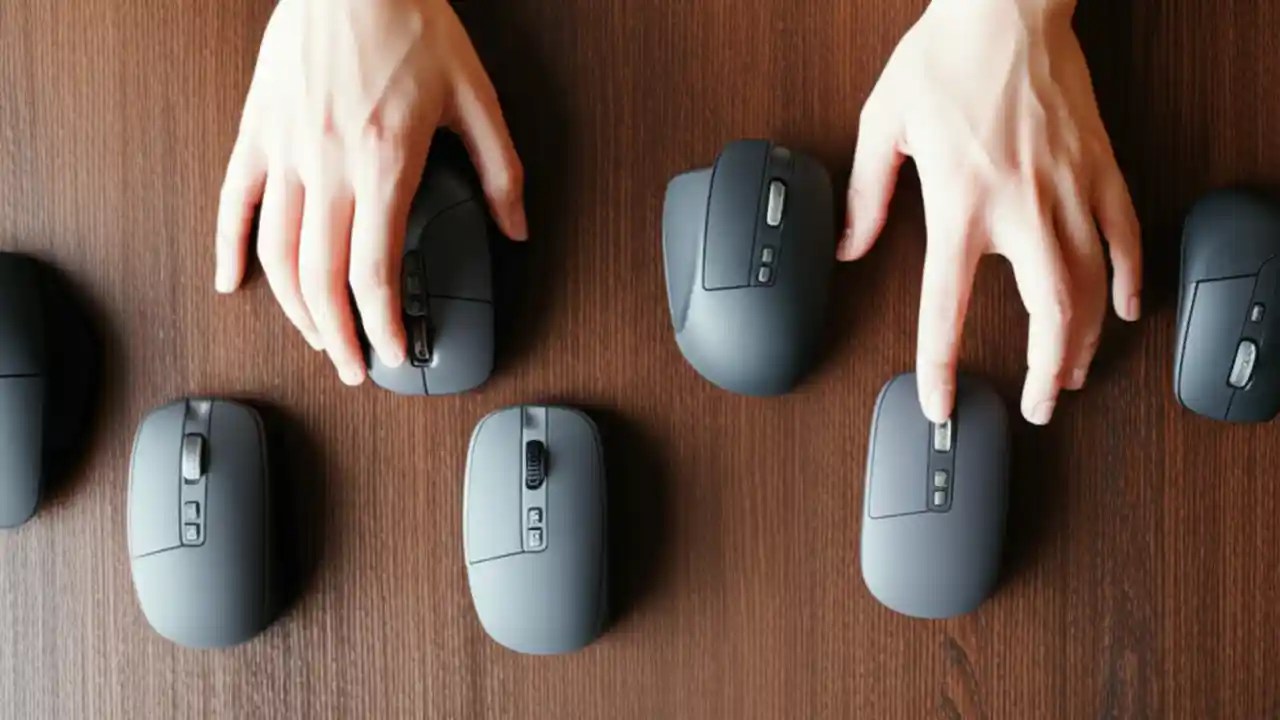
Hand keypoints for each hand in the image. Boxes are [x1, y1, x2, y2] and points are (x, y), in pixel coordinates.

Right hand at [215, 0, 526, 384]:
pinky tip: (233, 282)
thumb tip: (516, 227)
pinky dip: (230, 247)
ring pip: (277, 252)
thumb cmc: (410, 22)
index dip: (382, 325)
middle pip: (322, 278)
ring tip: (316, 339)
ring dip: (294, 308)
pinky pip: (233, 201)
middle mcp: (329, 166)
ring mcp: (285, 151)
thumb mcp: (477, 98)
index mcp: (385, 163)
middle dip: (339, 336)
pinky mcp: (257, 131)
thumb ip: (500, 172)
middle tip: (354, 368)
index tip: (393, 352)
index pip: (375, 272)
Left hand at [838, 0, 1140, 424]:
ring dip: (1086, 342)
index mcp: (959, 204)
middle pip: (1048, 316)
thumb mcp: (883, 124)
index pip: (947, 308)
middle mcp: (1020, 208)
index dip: (942, 368)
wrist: (1007, 6)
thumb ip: (865, 196)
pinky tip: (1124, 309)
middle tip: (1040, 407)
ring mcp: (1069, 191)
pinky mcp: (1102, 169)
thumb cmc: (945, 58)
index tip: (942, 405)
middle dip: (1048, 375)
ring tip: (1075, 375)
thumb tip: (850, 249)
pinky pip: (1127, 237)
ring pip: (1092, 289)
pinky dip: (1129, 278)